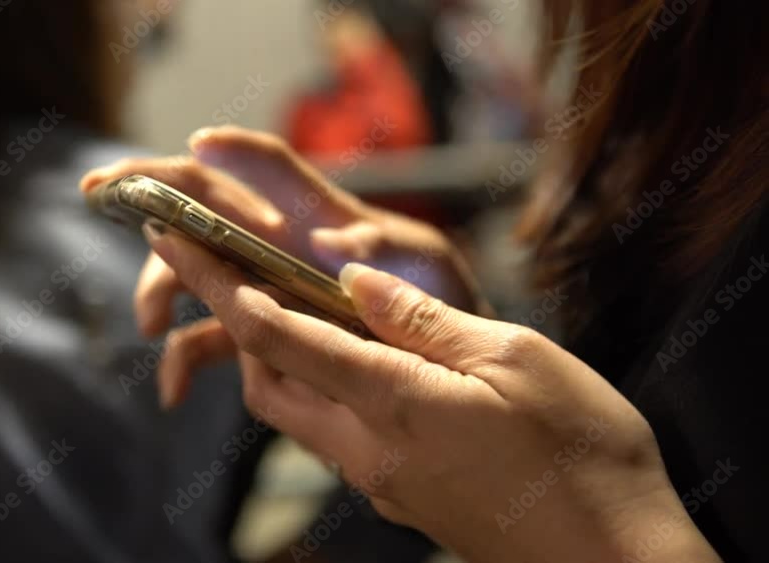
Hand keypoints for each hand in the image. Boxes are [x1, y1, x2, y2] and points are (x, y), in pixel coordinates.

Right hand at [81, 126, 483, 405]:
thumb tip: (332, 242)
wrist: (442, 360)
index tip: (200, 142)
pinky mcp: (260, 327)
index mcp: (322, 215)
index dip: (237, 150)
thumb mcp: (428, 268)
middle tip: (97, 194)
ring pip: (196, 267)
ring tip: (150, 324)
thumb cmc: (440, 299)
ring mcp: (265, 282)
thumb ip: (387, 252)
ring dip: (160, 285)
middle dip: (149, 192)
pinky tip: (173, 390)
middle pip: (206, 203)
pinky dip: (183, 359)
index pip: (272, 167)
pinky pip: (210, 337)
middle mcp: (282, 239)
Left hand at [140, 227, 720, 562]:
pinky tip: (358, 366)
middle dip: (234, 323)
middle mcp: (366, 447)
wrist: (613, 559)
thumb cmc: (579, 453)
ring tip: (292, 309)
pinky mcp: (399, 495)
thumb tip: (352, 279)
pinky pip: (333, 436)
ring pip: (293, 413)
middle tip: (234, 271)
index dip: (214, 282)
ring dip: (276, 360)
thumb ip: (420, 320)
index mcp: (390, 400)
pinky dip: (322, 392)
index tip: (172, 240)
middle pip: (264, 380)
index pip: (271, 332)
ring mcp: (379, 479)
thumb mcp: (512, 358)